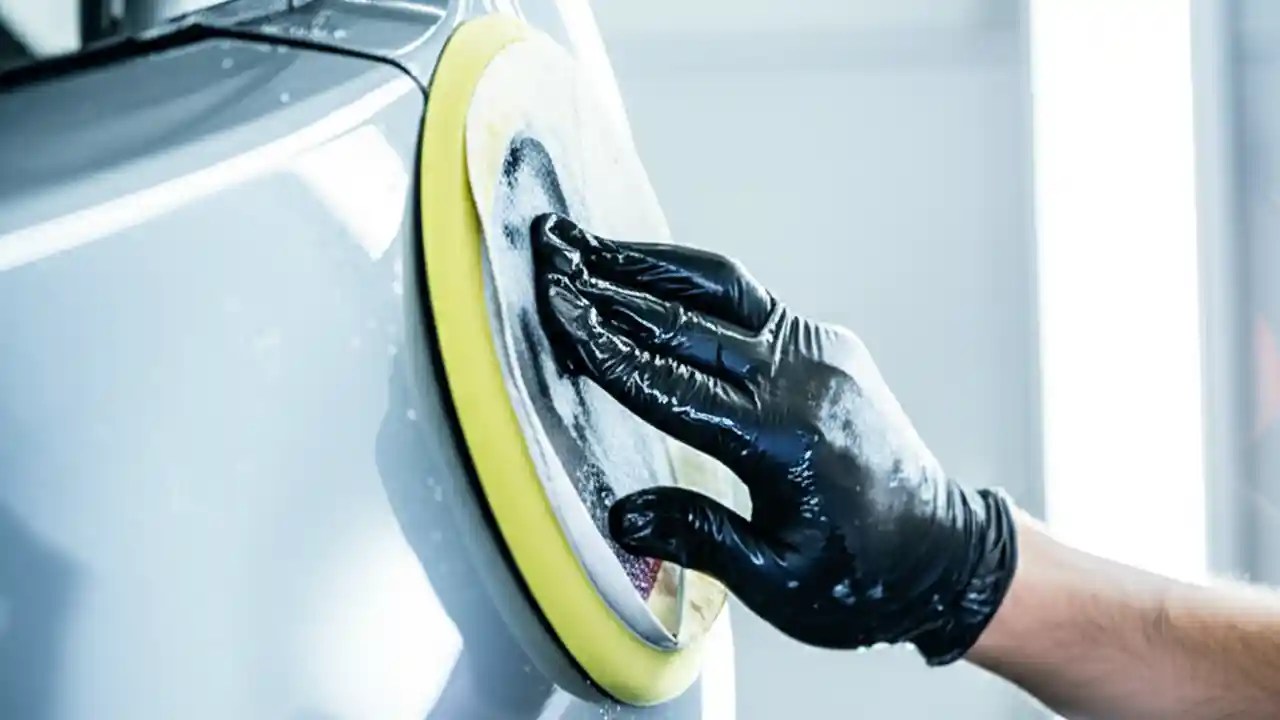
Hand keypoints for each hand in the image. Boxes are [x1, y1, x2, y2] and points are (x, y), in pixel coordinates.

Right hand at [532, 214, 1017, 663]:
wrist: (946, 555)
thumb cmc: (863, 580)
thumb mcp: (774, 580)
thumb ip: (698, 539)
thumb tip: (622, 514)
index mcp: (783, 439)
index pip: (670, 381)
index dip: (605, 345)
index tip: (554, 307)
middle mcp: (804, 377)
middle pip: (688, 319)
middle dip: (611, 283)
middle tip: (553, 252)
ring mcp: (821, 352)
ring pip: (724, 289)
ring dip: (654, 266)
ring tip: (592, 246)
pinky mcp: (828, 346)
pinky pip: (752, 304)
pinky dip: (695, 287)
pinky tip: (655, 282)